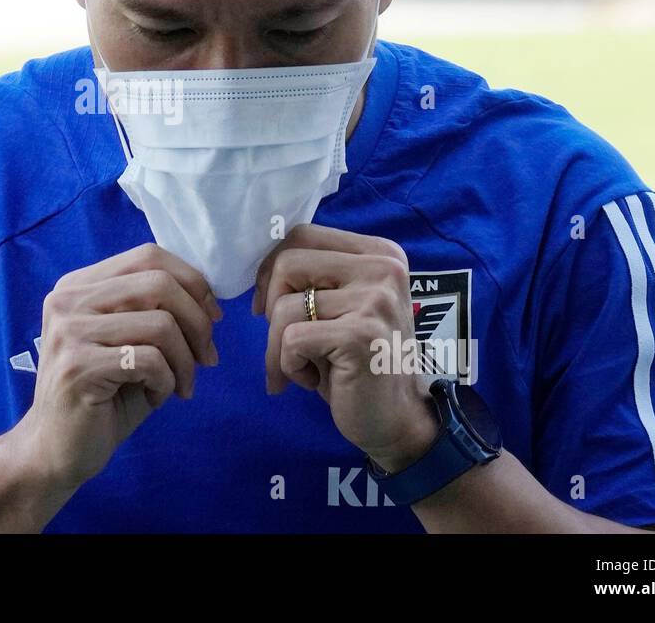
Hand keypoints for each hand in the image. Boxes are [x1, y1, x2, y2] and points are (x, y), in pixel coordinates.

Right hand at [13, 243, 221, 499]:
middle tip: (206, 357)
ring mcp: (69, 332)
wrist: (56, 450)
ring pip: (160, 324)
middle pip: (159, 284)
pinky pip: (150, 361)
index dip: (192, 282)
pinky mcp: (78, 367)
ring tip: (181, 384)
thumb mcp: (130, 341)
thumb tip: (209, 300)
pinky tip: (157, 397)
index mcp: (79, 285)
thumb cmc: (103, 395)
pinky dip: (167, 381)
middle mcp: (68, 300)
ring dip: (186, 360)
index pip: (148, 256)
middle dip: (198, 322)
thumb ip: (156, 310)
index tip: (212, 317)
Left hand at [253, 224, 437, 471]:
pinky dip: (288, 366)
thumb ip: (313, 277)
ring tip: (303, 368)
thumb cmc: (357, 362)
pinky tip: (313, 381)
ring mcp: (375, 300)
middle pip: (288, 264)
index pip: (302, 235)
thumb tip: (257, 268)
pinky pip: (291, 339)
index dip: (272, 269)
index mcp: (380, 253)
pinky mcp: (360, 335)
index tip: (267, 305)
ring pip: (284, 307)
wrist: (396, 419)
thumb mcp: (340, 307)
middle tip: (282, 341)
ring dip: (278, 347)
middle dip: (270, 307)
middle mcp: (383, 269)